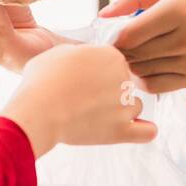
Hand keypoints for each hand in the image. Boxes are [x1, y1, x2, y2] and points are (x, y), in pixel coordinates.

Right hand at [0, 44, 156, 155]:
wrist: (38, 111)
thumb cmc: (42, 81)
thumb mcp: (58, 53)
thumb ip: (80, 53)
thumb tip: (84, 58)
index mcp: (111, 56)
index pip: (114, 62)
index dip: (98, 71)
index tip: (85, 79)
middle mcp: (124, 78)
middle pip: (126, 84)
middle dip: (109, 90)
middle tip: (84, 99)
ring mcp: (124, 106)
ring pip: (135, 106)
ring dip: (121, 110)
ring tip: (96, 116)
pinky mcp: (121, 131)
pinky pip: (147, 132)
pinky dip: (142, 131)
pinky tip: (130, 129)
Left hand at [100, 0, 185, 92]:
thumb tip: (102, 15)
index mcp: (179, 10)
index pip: (128, 35)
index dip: (114, 37)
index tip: (113, 33)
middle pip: (134, 55)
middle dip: (120, 53)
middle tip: (117, 47)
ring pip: (143, 72)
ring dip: (131, 66)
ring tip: (132, 55)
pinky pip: (158, 86)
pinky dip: (144, 79)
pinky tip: (146, 67)